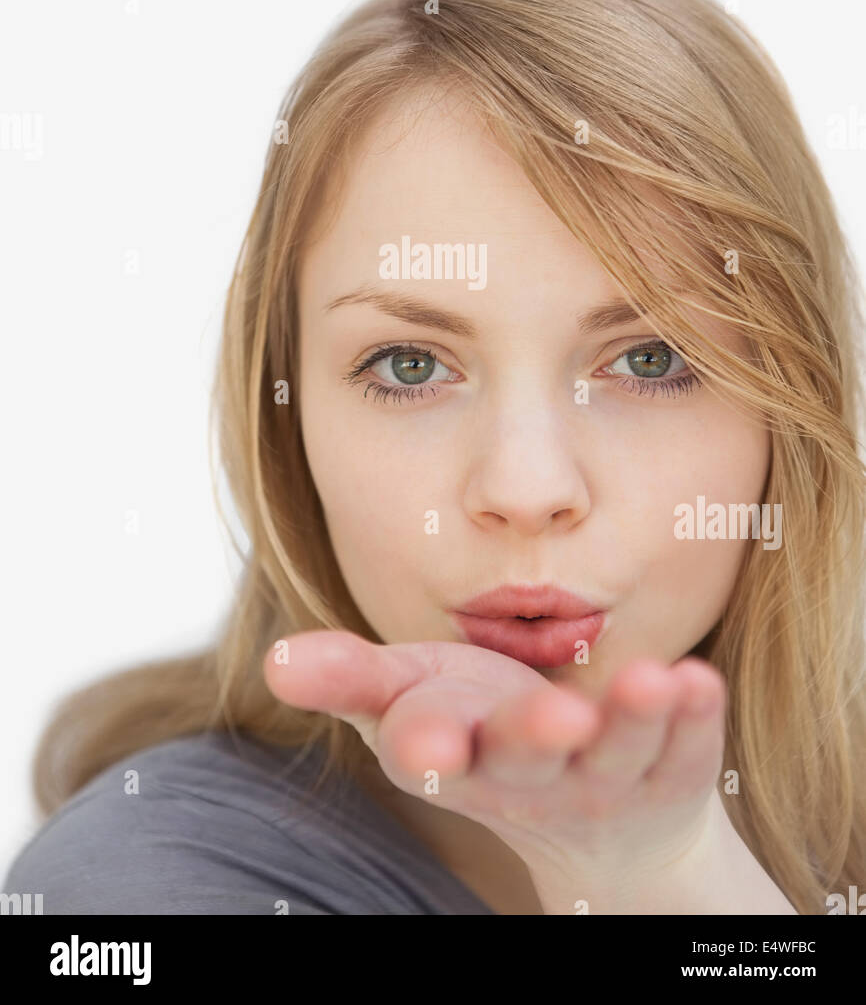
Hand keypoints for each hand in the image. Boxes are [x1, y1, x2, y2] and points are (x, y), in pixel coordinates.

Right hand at [262, 630, 726, 892]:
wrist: (594, 814)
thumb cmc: (480, 728)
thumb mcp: (409, 697)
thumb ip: (349, 677)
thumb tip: (276, 659)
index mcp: (455, 753)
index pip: (431, 747)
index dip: (427, 744)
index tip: (426, 743)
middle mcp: (528, 771)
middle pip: (528, 755)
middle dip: (536, 736)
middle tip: (556, 715)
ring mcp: (604, 773)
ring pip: (617, 751)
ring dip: (633, 718)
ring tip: (653, 681)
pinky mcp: (670, 767)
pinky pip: (685, 743)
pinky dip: (694, 714)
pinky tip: (700, 681)